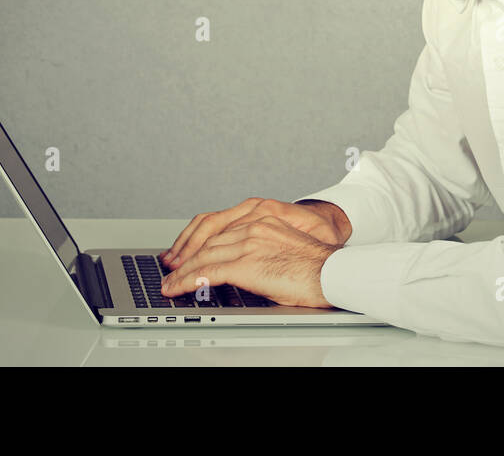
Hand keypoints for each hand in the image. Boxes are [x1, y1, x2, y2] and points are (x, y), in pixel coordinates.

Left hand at [159, 215, 339, 308]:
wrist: (333, 271)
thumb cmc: (316, 263)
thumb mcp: (285, 243)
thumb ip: (262, 244)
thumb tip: (244, 261)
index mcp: (262, 215)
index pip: (218, 223)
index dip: (195, 239)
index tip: (184, 252)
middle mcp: (253, 223)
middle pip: (206, 237)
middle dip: (184, 254)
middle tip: (170, 268)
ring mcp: (249, 242)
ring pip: (203, 254)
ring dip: (181, 272)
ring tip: (170, 284)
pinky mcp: (247, 263)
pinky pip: (208, 272)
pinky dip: (188, 281)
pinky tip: (179, 288)